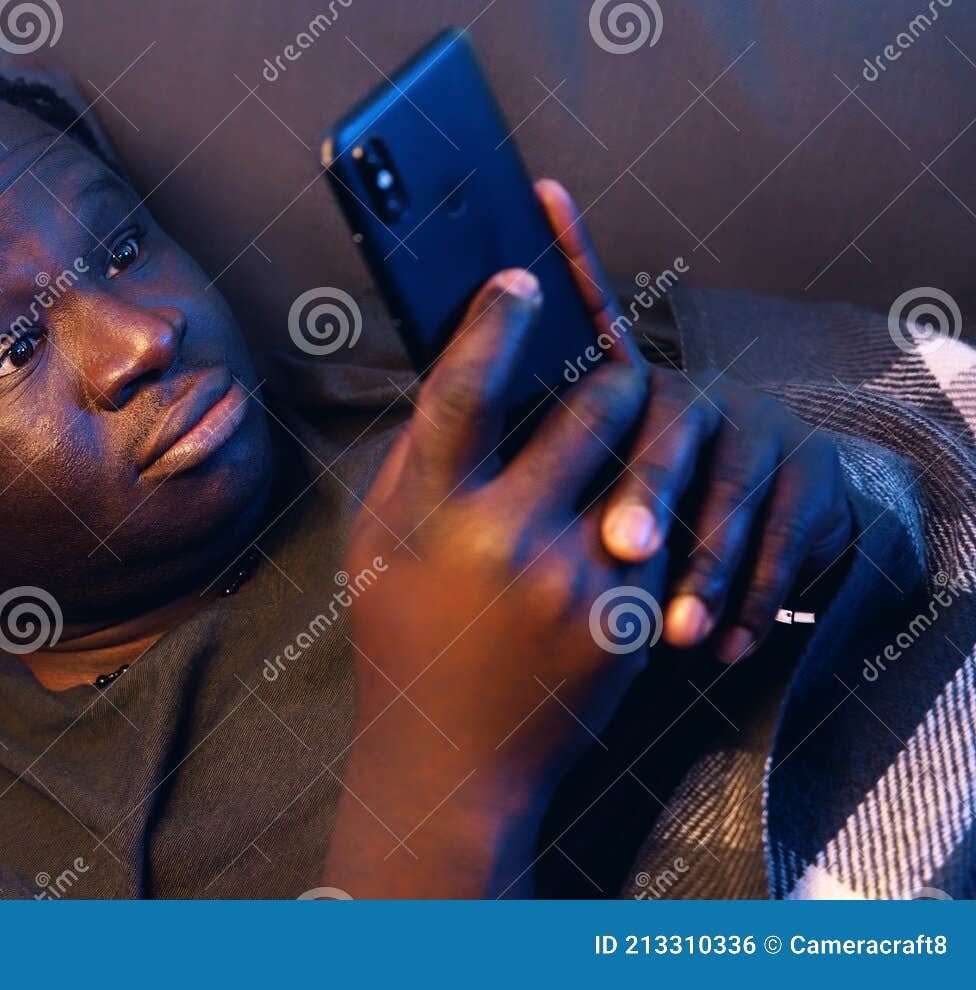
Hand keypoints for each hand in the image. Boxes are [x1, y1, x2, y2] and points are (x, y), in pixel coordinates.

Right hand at [326, 269, 664, 895]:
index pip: (465, 391)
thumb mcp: (379, 541)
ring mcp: (575, 584)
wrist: (450, 762)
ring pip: (647, 460)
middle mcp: (502, 542)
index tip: (522, 278)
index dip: (495, 322)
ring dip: (641, 431)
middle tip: (606, 362)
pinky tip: (623, 529)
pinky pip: (658, 533)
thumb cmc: (403, 634)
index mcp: (427, 515)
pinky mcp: (628, 623)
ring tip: (626, 429)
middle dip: (611, 370)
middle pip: (596, 405)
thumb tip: (464, 367)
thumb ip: (419, 458)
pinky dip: (646, 515)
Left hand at [535, 179, 853, 662]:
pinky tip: (730, 646)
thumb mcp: (555, 462)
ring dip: (706, 562)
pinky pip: (787, 537)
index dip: (572, 272)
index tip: (528, 281)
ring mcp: (754, 428)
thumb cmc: (605, 500)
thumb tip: (430, 377)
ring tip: (677, 632)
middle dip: (645, 495)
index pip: (591, 316)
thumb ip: (499, 422)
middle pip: (667, 426)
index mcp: (612, 380)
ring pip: (733, 488)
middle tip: (617, 549)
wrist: (730, 530)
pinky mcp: (808, 476)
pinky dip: (757, 596)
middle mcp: (683, 391)